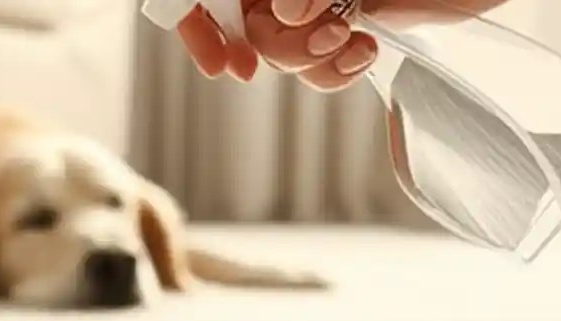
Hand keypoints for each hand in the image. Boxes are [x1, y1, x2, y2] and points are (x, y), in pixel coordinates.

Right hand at [178, 0, 511, 90]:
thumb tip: (286, 11)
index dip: (199, 26)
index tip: (223, 65)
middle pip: (242, 29)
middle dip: (277, 47)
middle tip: (324, 39)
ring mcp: (314, 7)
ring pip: (276, 55)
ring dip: (310, 62)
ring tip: (349, 41)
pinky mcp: (342, 34)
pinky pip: (313, 72)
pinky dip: (333, 74)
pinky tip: (361, 54)